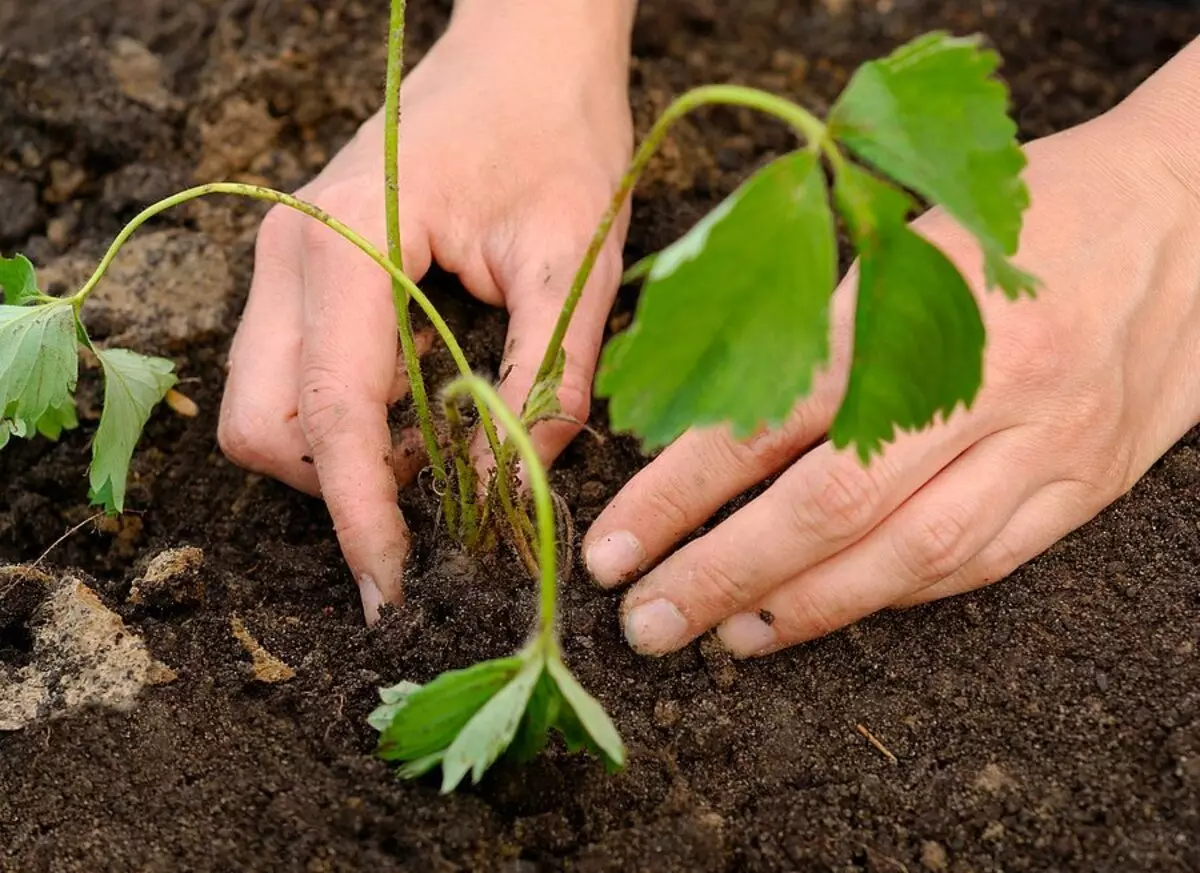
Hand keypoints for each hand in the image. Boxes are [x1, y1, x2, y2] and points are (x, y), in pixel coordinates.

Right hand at [219, 3, 633, 620]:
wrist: (526, 52)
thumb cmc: (558, 134)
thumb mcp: (576, 259)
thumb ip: (546, 380)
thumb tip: (512, 491)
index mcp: (348, 241)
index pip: (332, 413)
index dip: (360, 514)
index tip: (394, 588)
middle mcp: (292, 251)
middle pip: (263, 425)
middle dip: (336, 487)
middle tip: (436, 492)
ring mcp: (288, 259)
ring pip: (268, 406)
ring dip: (342, 454)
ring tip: (440, 440)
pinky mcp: (306, 270)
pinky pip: (296, 375)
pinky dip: (347, 417)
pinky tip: (422, 402)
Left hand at [584, 77, 1199, 657]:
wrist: (1197, 217)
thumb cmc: (1027, 211)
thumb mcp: (911, 231)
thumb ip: (818, 320)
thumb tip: (702, 410)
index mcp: (922, 300)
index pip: (774, 416)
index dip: (681, 492)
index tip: (614, 544)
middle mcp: (988, 382)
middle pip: (832, 506)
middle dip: (723, 574)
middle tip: (645, 622)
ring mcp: (1047, 443)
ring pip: (909, 557)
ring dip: (803, 610)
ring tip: (720, 636)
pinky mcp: (1085, 486)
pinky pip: (978, 564)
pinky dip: (890, 599)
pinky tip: (824, 613)